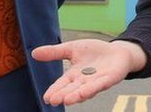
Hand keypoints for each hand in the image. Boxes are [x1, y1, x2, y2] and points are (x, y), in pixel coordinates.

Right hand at [31, 39, 146, 105]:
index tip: (46, 98)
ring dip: (76, 96)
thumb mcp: (71, 49)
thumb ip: (54, 52)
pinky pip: (99, 85)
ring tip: (67, 100)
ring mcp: (96, 82)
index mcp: (74, 75)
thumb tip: (33, 53)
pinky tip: (85, 93)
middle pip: (72, 89)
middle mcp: (83, 81)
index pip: (62, 84)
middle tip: (53, 101)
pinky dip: (92, 89)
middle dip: (63, 95)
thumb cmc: (94, 52)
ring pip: (85, 90)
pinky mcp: (108, 79)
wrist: (117, 52)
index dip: (54, 91)